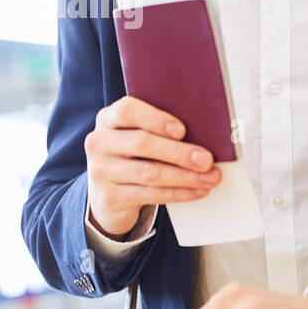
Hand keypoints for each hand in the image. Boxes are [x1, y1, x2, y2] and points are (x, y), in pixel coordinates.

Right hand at [85, 96, 221, 236]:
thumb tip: (204, 133)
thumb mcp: (134, 136)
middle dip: (180, 153)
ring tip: (209, 178)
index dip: (155, 119)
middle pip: (142, 144)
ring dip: (185, 177)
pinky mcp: (109, 198)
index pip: (126, 110)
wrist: (107, 194)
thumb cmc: (131, 157)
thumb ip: (156, 129)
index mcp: (107, 119)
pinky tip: (196, 191)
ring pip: (149, 173)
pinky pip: (150, 195)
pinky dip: (178, 193)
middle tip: (207, 160)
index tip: (182, 130)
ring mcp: (100, 171)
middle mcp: (98, 143)